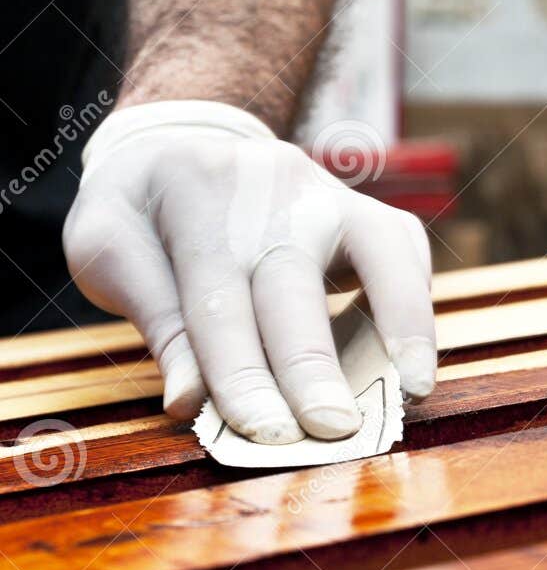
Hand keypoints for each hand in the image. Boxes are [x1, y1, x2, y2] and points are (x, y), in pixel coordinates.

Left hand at [64, 101, 435, 443]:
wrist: (187, 137)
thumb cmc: (144, 211)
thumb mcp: (107, 247)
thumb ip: (153, 318)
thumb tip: (190, 399)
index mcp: (195, 201)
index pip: (220, 302)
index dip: (242, 373)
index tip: (264, 432)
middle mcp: (273, 193)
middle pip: (297, 286)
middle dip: (314, 364)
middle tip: (332, 428)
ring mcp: (332, 194)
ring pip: (382, 252)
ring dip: (403, 326)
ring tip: (414, 391)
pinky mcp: (370, 209)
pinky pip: (407, 252)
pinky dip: (417, 306)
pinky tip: (414, 359)